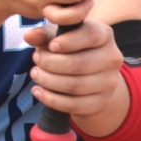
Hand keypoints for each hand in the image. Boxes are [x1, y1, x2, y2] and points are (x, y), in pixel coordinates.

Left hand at [23, 16, 129, 133]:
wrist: (89, 78)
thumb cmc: (71, 50)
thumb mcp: (58, 38)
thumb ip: (44, 35)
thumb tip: (29, 36)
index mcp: (104, 35)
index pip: (92, 35)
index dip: (69, 41)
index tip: (51, 46)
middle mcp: (112, 58)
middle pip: (79, 63)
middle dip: (50, 63)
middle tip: (36, 59)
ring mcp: (109, 83)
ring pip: (75, 85)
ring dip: (48, 80)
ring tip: (35, 74)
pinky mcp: (101, 102)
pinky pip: (74, 105)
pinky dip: (51, 99)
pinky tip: (38, 91)